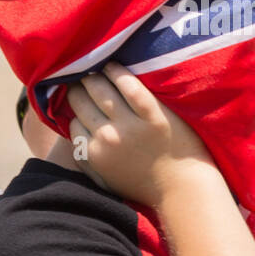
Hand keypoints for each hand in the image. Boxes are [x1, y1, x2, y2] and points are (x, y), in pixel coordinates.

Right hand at [66, 61, 211, 208]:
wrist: (182, 190)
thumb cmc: (144, 186)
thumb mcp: (105, 180)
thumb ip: (85, 160)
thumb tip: (72, 133)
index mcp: (94, 154)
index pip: (73, 121)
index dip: (75, 108)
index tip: (80, 98)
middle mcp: (107, 138)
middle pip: (82, 101)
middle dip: (78, 86)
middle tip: (83, 77)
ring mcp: (130, 125)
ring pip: (100, 89)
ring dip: (94, 75)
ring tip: (96, 68)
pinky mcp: (154, 114)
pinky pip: (129, 86)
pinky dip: (117, 72)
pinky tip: (113, 66)